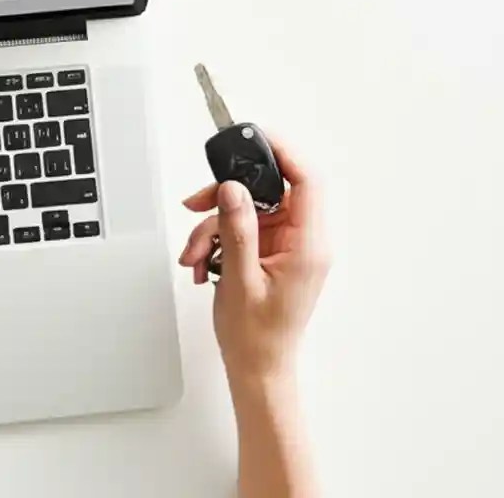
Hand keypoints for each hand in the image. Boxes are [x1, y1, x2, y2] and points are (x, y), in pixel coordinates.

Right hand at [178, 138, 329, 381]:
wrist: (257, 367)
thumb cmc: (256, 336)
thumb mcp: (240, 279)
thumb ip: (236, 228)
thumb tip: (232, 188)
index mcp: (308, 245)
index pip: (307, 180)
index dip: (283, 151)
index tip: (254, 137)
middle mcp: (303, 241)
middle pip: (268, 191)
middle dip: (225, 196)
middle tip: (196, 203)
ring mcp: (288, 246)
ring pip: (247, 210)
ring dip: (213, 227)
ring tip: (196, 256)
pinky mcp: (271, 253)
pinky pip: (242, 228)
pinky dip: (216, 240)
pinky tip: (204, 263)